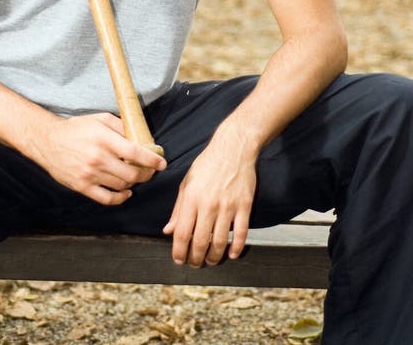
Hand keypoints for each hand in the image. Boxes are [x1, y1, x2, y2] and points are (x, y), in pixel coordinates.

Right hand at [33, 112, 165, 205]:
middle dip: (146, 174)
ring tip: (137, 177)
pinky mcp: (82, 187)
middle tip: (151, 171)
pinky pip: (107, 199)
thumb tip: (141, 137)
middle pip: (132, 174)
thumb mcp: (99, 119)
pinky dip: (120, 198)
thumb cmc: (76, 128)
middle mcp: (98, 158)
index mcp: (103, 139)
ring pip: (122, 186)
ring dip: (134, 184)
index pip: (135, 153)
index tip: (162, 163)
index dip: (152, 160)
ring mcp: (90, 175)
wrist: (48, 141)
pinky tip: (126, 193)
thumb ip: (120, 126)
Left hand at [162, 123, 255, 267]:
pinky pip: (240, 233)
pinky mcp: (244, 206)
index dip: (179, 251)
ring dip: (214, 257)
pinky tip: (231, 254)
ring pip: (220, 242)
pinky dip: (236, 248)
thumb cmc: (207, 164)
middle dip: (196, 259)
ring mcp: (228, 206)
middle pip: (200, 242)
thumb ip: (178, 208)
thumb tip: (168, 230)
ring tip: (211, 260)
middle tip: (195, 264)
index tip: (179, 259)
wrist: (233, 148)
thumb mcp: (187, 182)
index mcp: (191, 198)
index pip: (182, 233)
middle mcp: (208, 204)